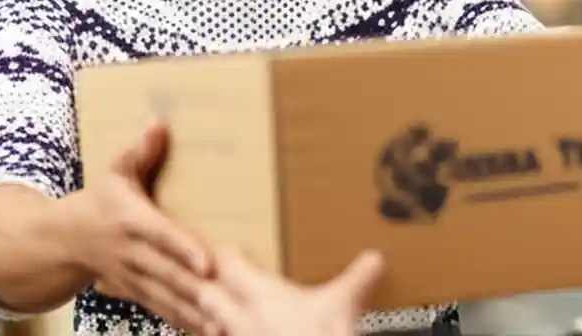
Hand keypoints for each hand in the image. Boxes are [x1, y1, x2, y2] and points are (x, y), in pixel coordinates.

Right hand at [62, 121, 213, 330]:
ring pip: (169, 299)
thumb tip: (159, 124)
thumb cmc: (97, 203)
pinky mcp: (139, 294)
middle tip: (231, 305)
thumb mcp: (115, 172)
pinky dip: (187, 323)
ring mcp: (136, 278)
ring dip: (197, 315)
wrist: (60, 243)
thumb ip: (139, 151)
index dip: (183, 249)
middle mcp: (134, 254)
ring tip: (227, 328)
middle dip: (199, 292)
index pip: (161, 235)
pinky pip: (165, 311)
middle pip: (170, 275)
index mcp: (132, 221)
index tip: (207, 262)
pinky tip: (212, 332)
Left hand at [198, 250, 384, 335]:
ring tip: (231, 320)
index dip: (231, 255)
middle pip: (207, 295)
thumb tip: (373, 260)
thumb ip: (359, 278)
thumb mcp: (345, 305)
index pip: (228, 262)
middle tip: (228, 285)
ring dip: (216, 323)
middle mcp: (242, 320)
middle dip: (214, 290)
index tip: (239, 253)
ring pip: (211, 328)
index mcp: (263, 295)